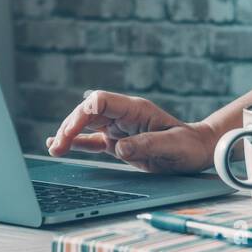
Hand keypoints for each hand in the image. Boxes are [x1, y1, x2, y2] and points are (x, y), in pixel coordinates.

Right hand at [46, 90, 216, 174]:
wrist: (198, 150)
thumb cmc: (188, 145)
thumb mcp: (172, 146)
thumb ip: (146, 144)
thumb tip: (119, 147)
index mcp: (135, 109)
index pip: (102, 101)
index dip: (85, 110)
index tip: (72, 128)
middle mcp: (123, 115)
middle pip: (88, 112)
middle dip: (70, 125)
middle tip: (58, 145)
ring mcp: (119, 128)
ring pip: (86, 125)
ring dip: (69, 134)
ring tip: (53, 149)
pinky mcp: (117, 142)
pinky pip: (92, 140)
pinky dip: (76, 142)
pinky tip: (58, 145)